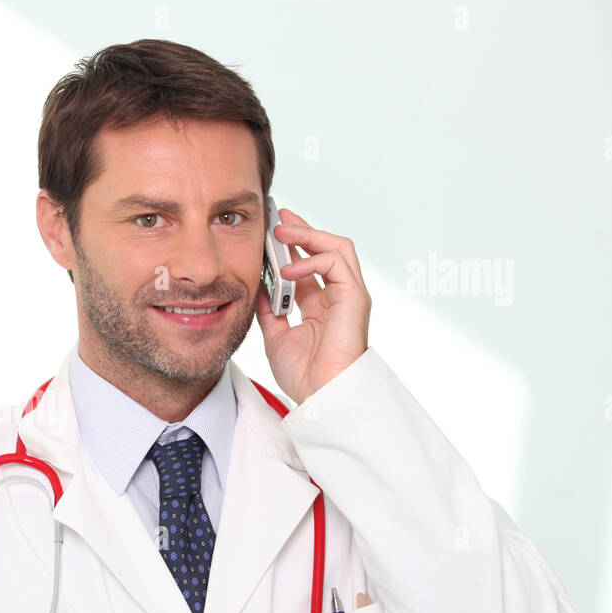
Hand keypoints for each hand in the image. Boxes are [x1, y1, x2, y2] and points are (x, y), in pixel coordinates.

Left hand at [254, 208, 370, 404]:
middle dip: (301, 229)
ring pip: (336, 247)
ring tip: (281, 230)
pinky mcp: (355, 297)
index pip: (308, 263)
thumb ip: (269, 308)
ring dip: (308, 234)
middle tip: (277, 216)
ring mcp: (349, 295)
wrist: (320, 396)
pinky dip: (311, 259)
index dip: (291, 245)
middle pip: (325, 248)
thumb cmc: (304, 375)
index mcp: (320, 305)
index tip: (270, 230)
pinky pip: (336, 263)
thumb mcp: (276, 335)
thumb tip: (257, 283)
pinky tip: (288, 268)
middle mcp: (337, 296)